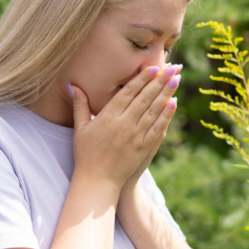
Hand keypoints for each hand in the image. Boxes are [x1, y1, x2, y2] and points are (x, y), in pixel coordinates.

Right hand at [69, 64, 180, 193]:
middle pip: (145, 97)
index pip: (129, 92)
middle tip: (172, 67)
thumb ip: (80, 105)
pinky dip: (167, 114)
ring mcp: (136, 136)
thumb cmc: (86, 155)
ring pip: (154, 110)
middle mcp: (124, 124)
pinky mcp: (144, 147)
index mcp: (108, 117)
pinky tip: (174, 103)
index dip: (142, 78)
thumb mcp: (80, 129)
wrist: (98, 181)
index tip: (154, 67)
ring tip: (176, 79)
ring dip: (166, 93)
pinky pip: (158, 127)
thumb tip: (72, 85)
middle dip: (160, 81)